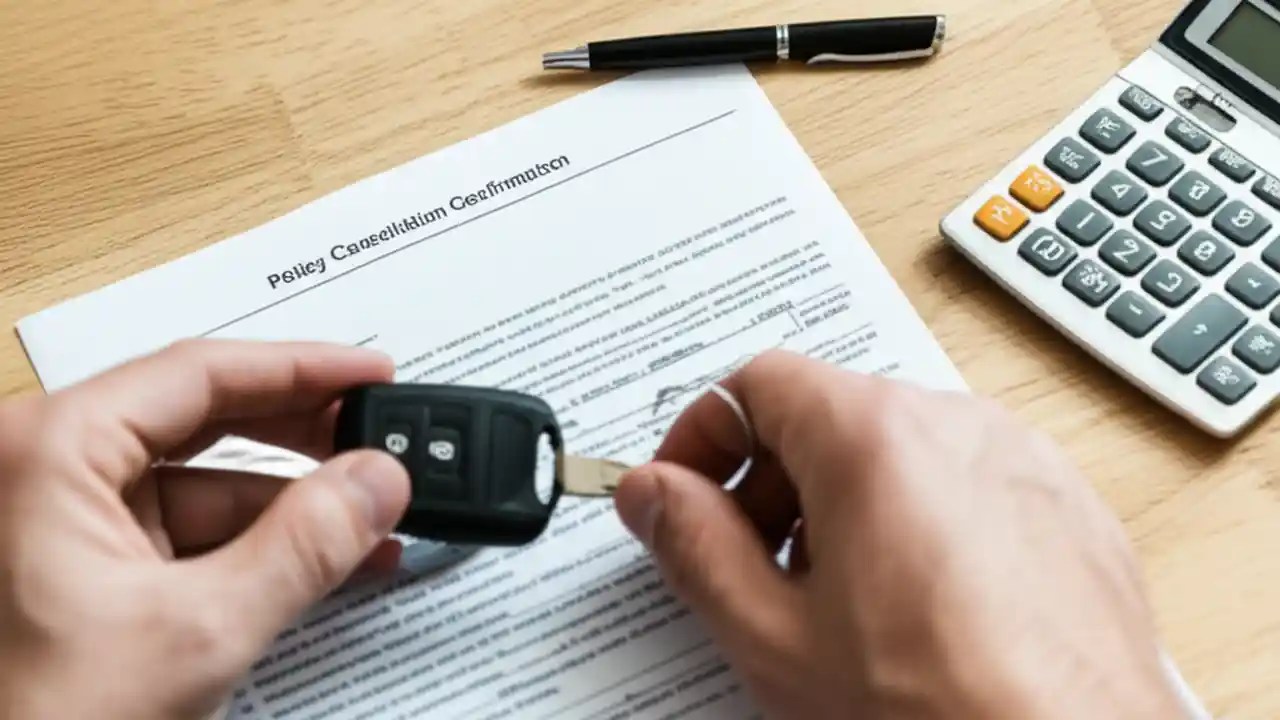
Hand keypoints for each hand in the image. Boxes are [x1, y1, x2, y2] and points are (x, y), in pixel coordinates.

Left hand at [0, 340, 410, 719]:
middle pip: (201, 416)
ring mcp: (63, 518)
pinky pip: (186, 530)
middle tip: (376, 434)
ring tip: (368, 516)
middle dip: (299, 433)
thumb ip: (304, 546)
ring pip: (199, 478)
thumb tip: (377, 481)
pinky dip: (254, 544)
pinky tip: (320, 561)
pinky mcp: (83, 567)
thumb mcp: (198, 631)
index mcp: (49, 451)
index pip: (200, 373)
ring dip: (288, 501)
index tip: (372, 373)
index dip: (301, 368)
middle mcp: (46, 468)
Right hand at [613, 350, 1185, 718]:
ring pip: (899, 450)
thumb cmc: (942, 715)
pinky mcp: (1069, 508)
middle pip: (828, 413)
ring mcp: (1024, 462)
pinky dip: (919, 523)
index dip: (702, 437)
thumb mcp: (775, 639)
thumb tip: (653, 491)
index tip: (682, 494)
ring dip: (843, 505)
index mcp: (875, 437)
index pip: (757, 383)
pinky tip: (913, 612)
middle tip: (748, 565)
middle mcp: (958, 424)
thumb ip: (695, 547)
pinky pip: (965, 485)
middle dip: (769, 481)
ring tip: (834, 603)